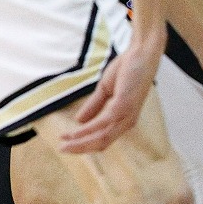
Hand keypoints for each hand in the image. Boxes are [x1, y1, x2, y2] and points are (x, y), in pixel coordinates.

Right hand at [57, 37, 161, 152]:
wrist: (140, 54)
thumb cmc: (127, 70)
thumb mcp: (105, 90)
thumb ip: (93, 106)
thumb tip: (79, 121)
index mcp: (124, 118)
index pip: (103, 138)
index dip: (86, 143)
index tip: (67, 143)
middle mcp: (127, 121)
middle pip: (101, 143)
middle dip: (81, 148)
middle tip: (62, 150)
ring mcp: (125, 116)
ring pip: (101, 138)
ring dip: (81, 142)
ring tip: (64, 144)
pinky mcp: (122, 107)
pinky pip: (101, 124)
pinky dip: (86, 130)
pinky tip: (74, 131)